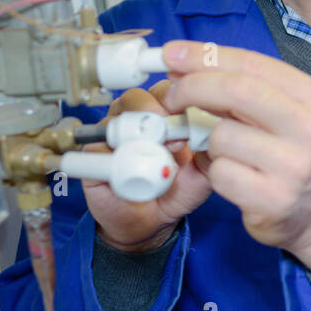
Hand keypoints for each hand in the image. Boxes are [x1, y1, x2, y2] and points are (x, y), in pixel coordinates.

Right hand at [84, 80, 213, 252]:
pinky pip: (99, 146)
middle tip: (174, 139)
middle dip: (158, 114)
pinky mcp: (91, 153)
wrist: (150, 221)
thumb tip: (219, 129)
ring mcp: (111, 132)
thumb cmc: (176, 190)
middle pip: (139, 97)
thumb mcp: (204, 172)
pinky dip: (118, 157)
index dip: (179, 100)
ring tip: (156, 157)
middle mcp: (135, 117)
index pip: (168, 88)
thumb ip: (212, 150)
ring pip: (117, 116)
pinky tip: (133, 171)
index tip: (190, 120)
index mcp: (164, 112)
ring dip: (138, 135)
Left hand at [159, 39, 310, 276]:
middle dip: (191, 87)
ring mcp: (294, 166)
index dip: (204, 56)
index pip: (251, 64)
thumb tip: (181, 62)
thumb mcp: (282, 112)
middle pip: (235, 90)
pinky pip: (220, 172)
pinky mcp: (274, 199)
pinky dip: (214, 171)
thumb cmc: (289, 153)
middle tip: (170, 96)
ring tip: (222, 150)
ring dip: (206, 141)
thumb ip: (241, 86)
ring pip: (221, 135)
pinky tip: (231, 175)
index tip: (170, 54)